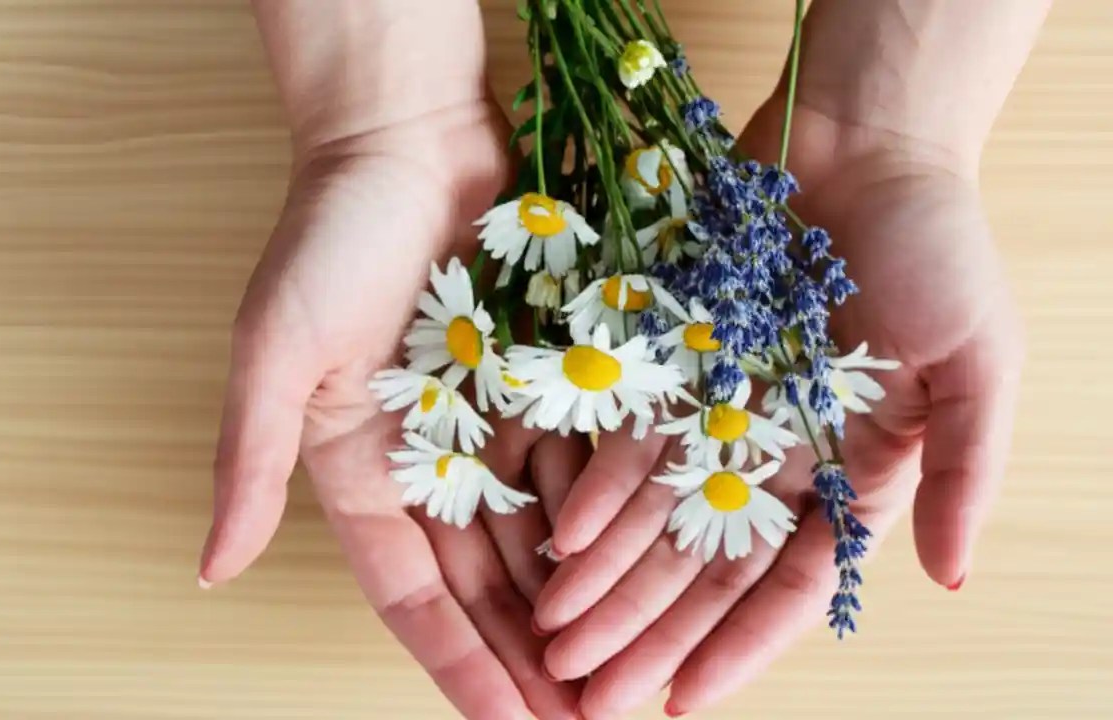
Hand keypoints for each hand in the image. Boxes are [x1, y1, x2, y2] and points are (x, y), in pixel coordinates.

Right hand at [195, 94, 591, 718]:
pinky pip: (579, 466)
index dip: (463, 667)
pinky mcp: (539, 384)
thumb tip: (208, 568)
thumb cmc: (331, 239)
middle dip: (532, 660)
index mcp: (360, 473)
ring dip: (579, 606)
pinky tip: (646, 568)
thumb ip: (248, 463)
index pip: (417, 597)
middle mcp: (428, 463)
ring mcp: (489, 426)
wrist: (405, 139)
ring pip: (541, 540)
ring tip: (623, 672)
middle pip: (487, 587)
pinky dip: (606, 519)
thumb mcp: (275, 355)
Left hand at [529, 100, 1023, 717]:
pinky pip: (622, 441)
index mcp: (848, 476)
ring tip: (557, 645)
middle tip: (587, 696)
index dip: (737, 649)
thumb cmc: (935, 251)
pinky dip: (593, 492)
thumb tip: (951, 580)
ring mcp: (713, 415)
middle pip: (700, 570)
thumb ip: (961, 472)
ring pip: (650, 518)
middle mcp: (771, 458)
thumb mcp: (977, 366)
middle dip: (646, 635)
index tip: (684, 703)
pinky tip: (558, 545)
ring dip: (605, 584)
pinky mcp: (668, 364)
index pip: (784, 587)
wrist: (862, 145)